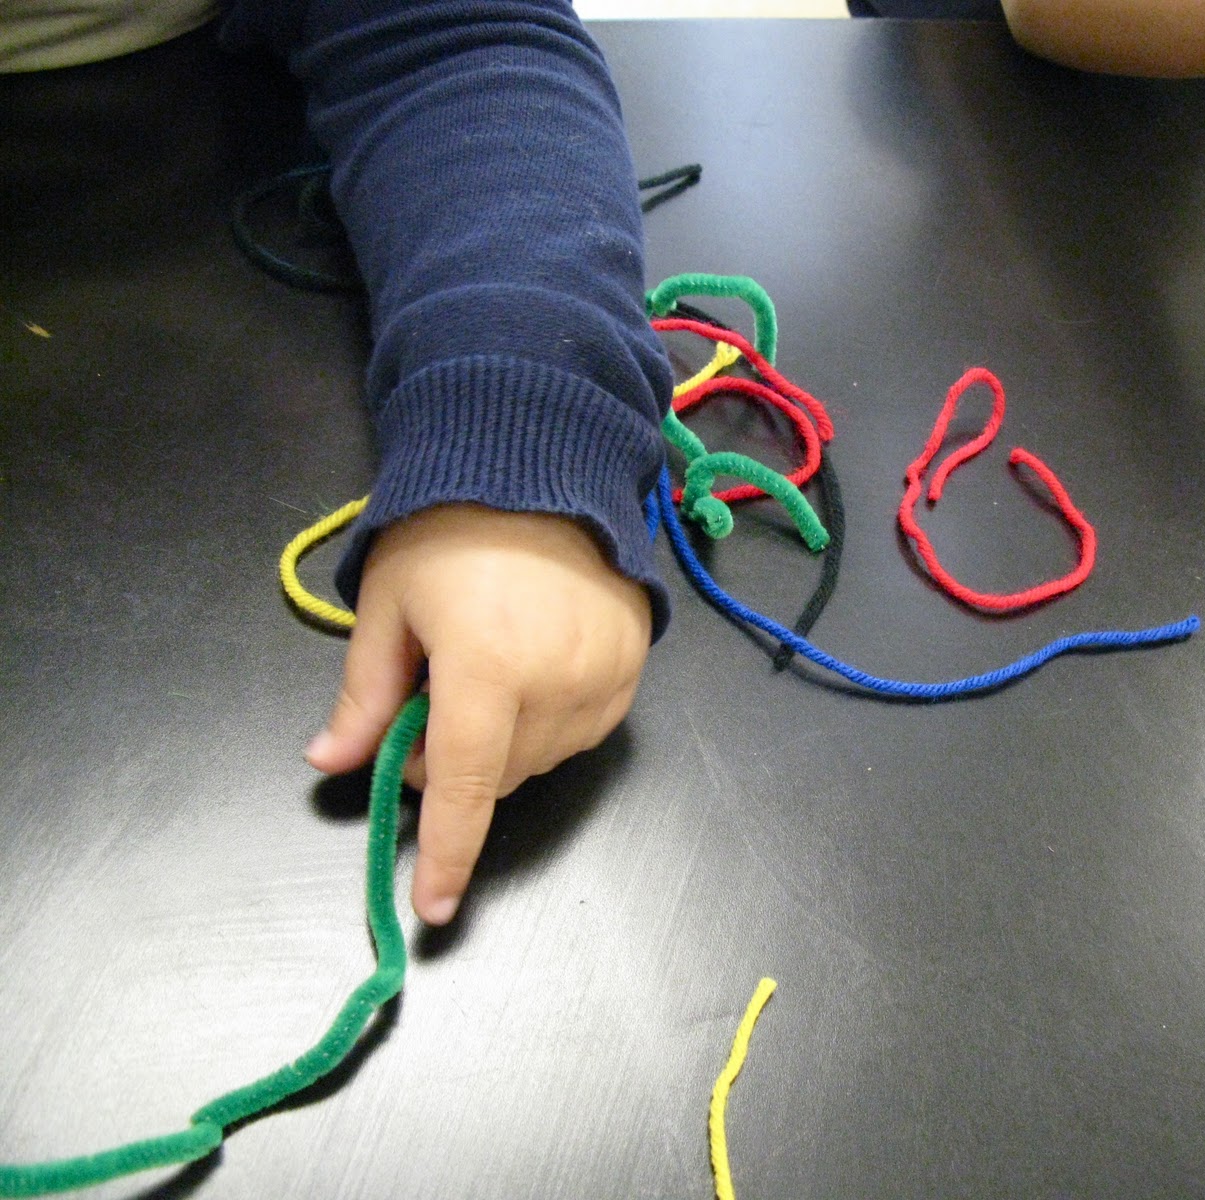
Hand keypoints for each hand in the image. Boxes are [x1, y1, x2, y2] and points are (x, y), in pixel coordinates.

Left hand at [304, 504, 652, 924]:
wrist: (545, 469)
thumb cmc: (451, 532)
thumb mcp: (389, 606)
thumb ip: (363, 695)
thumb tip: (329, 764)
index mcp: (487, 668)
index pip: (463, 789)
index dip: (447, 855)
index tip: (433, 910)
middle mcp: (556, 685)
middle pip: (495, 779)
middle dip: (453, 765)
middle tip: (431, 704)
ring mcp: (605, 680)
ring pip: (540, 761)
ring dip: (504, 745)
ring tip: (489, 673)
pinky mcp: (634, 671)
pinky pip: (582, 733)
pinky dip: (547, 724)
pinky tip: (533, 671)